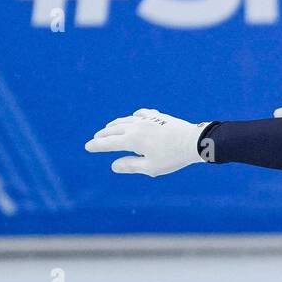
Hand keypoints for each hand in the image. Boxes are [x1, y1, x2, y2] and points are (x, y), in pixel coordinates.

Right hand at [85, 108, 208, 175]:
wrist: (194, 141)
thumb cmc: (173, 158)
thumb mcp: (150, 168)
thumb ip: (131, 166)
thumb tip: (113, 165)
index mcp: (133, 140)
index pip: (109, 143)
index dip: (97, 146)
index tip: (87, 147)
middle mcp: (137, 127)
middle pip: (114, 129)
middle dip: (103, 134)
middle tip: (96, 138)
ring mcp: (148, 120)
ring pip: (126, 120)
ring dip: (115, 124)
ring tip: (109, 127)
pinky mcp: (159, 117)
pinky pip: (142, 114)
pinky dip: (133, 116)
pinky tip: (134, 118)